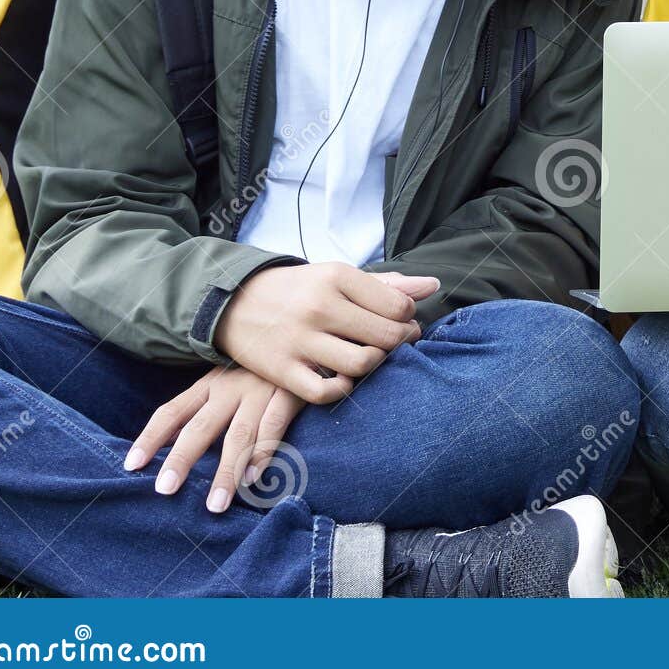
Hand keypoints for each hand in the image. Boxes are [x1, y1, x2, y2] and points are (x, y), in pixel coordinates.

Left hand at [125, 364, 308, 512]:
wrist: (308, 339)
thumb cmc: (263, 370)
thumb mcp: (229, 381)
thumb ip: (205, 409)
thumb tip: (171, 446)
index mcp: (209, 383)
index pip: (172, 411)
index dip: (150, 438)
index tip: (131, 466)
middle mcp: (230, 386)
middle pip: (200, 427)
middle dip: (181, 459)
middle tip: (164, 489)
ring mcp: (260, 390)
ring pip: (238, 435)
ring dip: (226, 472)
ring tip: (215, 505)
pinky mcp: (290, 393)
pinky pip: (274, 426)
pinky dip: (263, 453)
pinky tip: (253, 479)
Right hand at [214, 264, 438, 403]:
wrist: (234, 301)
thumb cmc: (299, 289)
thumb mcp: (339, 277)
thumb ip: (387, 285)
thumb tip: (434, 286)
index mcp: (337, 278)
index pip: (398, 305)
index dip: (408, 317)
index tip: (401, 321)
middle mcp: (320, 307)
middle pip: (386, 335)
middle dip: (400, 342)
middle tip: (395, 342)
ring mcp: (300, 340)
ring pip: (362, 363)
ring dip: (376, 365)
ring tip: (372, 358)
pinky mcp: (282, 369)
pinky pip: (326, 392)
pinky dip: (343, 389)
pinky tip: (345, 379)